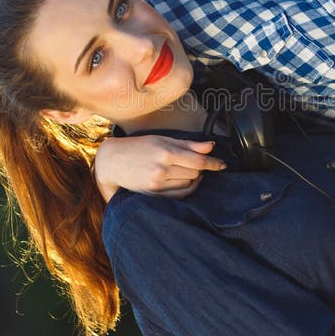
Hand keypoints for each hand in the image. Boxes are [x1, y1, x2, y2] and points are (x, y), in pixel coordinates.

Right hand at [93, 135, 226, 202]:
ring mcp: (157, 183)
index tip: (222, 165)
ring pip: (188, 185)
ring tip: (188, 172)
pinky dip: (186, 190)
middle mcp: (162, 169)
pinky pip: (178, 195)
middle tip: (197, 164)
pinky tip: (184, 183)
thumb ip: (188, 145)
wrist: (112, 161)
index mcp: (166, 152)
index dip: (214, 163)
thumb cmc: (139, 147)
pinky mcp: (153, 194)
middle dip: (200, 169)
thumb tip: (211, 146)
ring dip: (193, 179)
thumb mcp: (163, 140)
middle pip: (195, 173)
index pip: (198, 161)